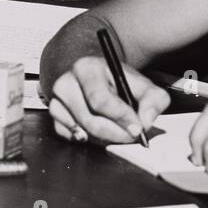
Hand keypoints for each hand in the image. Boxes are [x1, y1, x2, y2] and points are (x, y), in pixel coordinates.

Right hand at [48, 55, 169, 145]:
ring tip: (118, 130)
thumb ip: (154, 99)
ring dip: (104, 138)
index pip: (100, 100)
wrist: (91, 73)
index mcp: (87, 68)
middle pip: (90, 120)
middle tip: (132, 136)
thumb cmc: (116, 80)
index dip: (121, 118)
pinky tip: (100, 129)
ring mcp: (56, 101)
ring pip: (82, 132)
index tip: (137, 128)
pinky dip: (89, 139)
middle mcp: (66, 83)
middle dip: (116, 134)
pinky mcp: (53, 116)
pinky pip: (71, 137)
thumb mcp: (142, 83)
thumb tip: (145, 121)